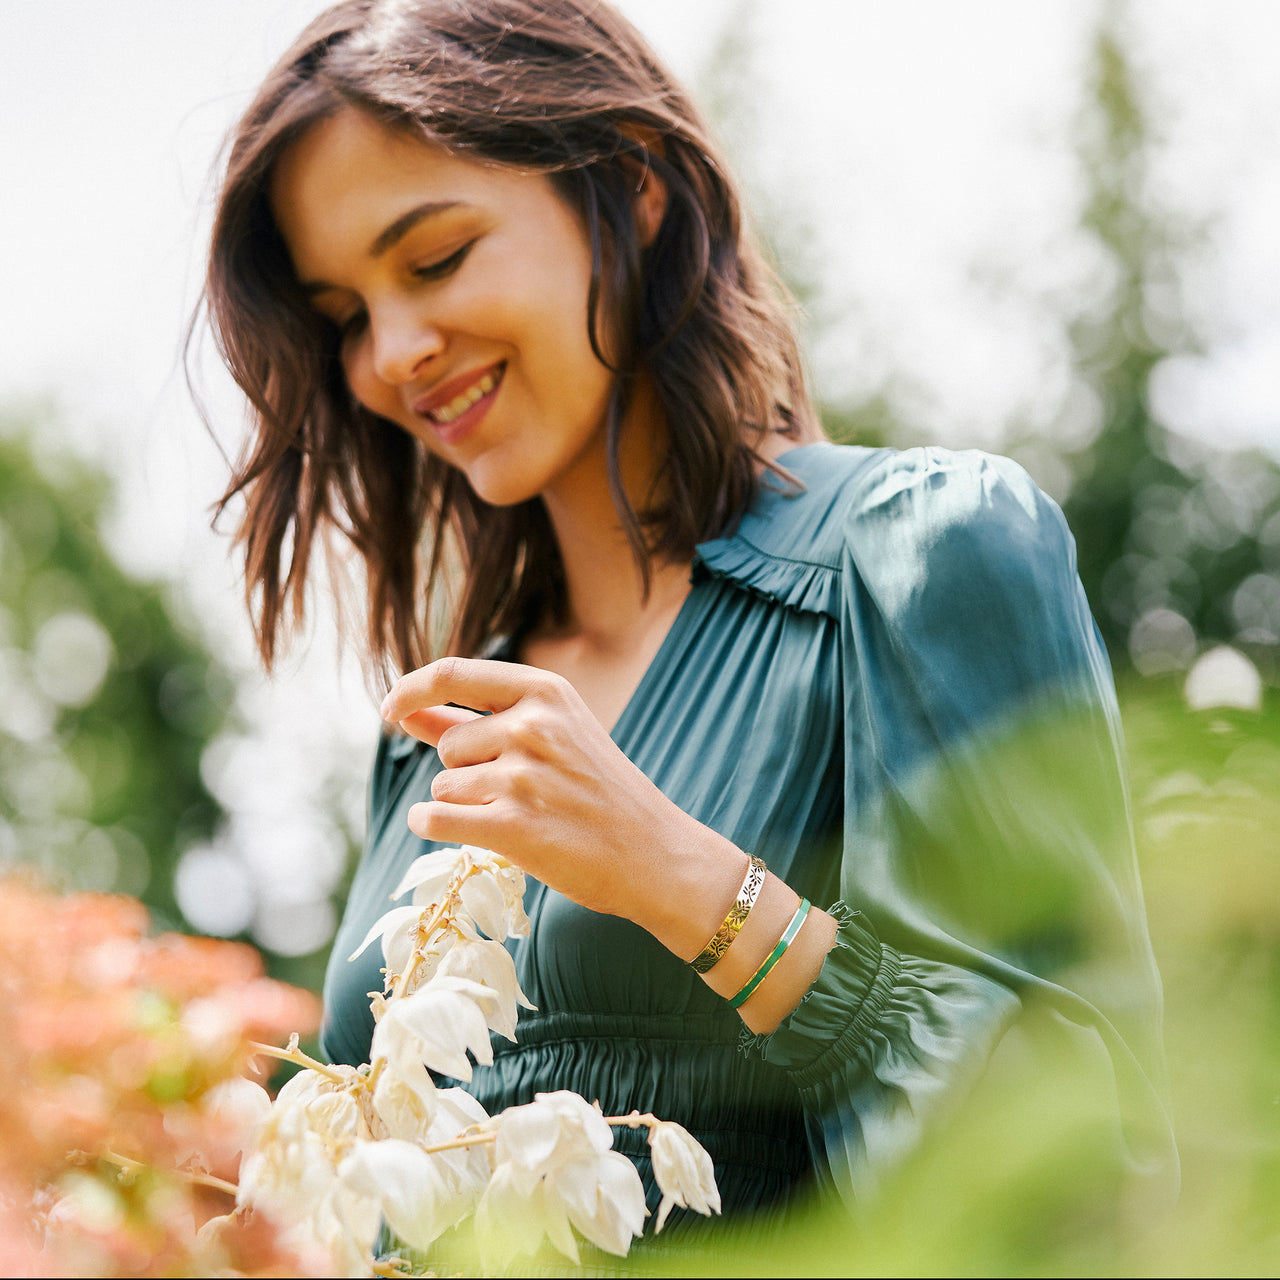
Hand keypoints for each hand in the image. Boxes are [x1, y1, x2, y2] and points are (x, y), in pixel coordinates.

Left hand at [379, 657, 738, 943]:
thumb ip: (476, 720)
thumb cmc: (599, 792)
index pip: (453, 672)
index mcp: (546, 691)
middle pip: (449, 745)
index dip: (411, 689)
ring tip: (522, 815)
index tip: (390, 710)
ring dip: (467, 805)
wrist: (654, 854)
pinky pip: (436, 819)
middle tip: (521, 792)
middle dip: (466, 771)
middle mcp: (533, 725)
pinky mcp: (515, 827)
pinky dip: (432, 825)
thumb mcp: (554, 735)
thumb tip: (404, 711)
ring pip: (445, 786)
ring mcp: (524, 776)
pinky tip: (447, 829)